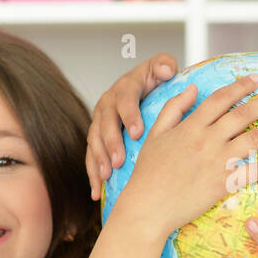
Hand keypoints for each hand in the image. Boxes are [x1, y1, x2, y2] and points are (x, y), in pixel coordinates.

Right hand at [85, 52, 178, 200]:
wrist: (140, 89)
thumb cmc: (154, 82)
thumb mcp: (160, 69)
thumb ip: (164, 66)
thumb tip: (166, 69)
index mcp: (124, 88)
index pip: (124, 100)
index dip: (129, 116)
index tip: (137, 132)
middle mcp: (107, 104)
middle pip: (105, 124)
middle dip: (111, 143)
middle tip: (119, 161)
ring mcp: (99, 122)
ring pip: (95, 141)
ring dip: (99, 159)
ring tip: (106, 176)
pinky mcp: (96, 138)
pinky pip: (91, 156)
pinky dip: (92, 174)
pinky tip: (96, 192)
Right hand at [112, 73, 257, 237]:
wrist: (147, 207)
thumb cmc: (147, 173)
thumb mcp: (154, 134)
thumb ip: (174, 108)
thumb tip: (192, 88)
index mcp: (191, 125)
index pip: (221, 98)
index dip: (241, 86)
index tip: (257, 79)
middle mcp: (207, 139)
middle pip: (243, 114)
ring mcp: (217, 161)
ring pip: (254, 138)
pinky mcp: (223, 183)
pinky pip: (254, 171)